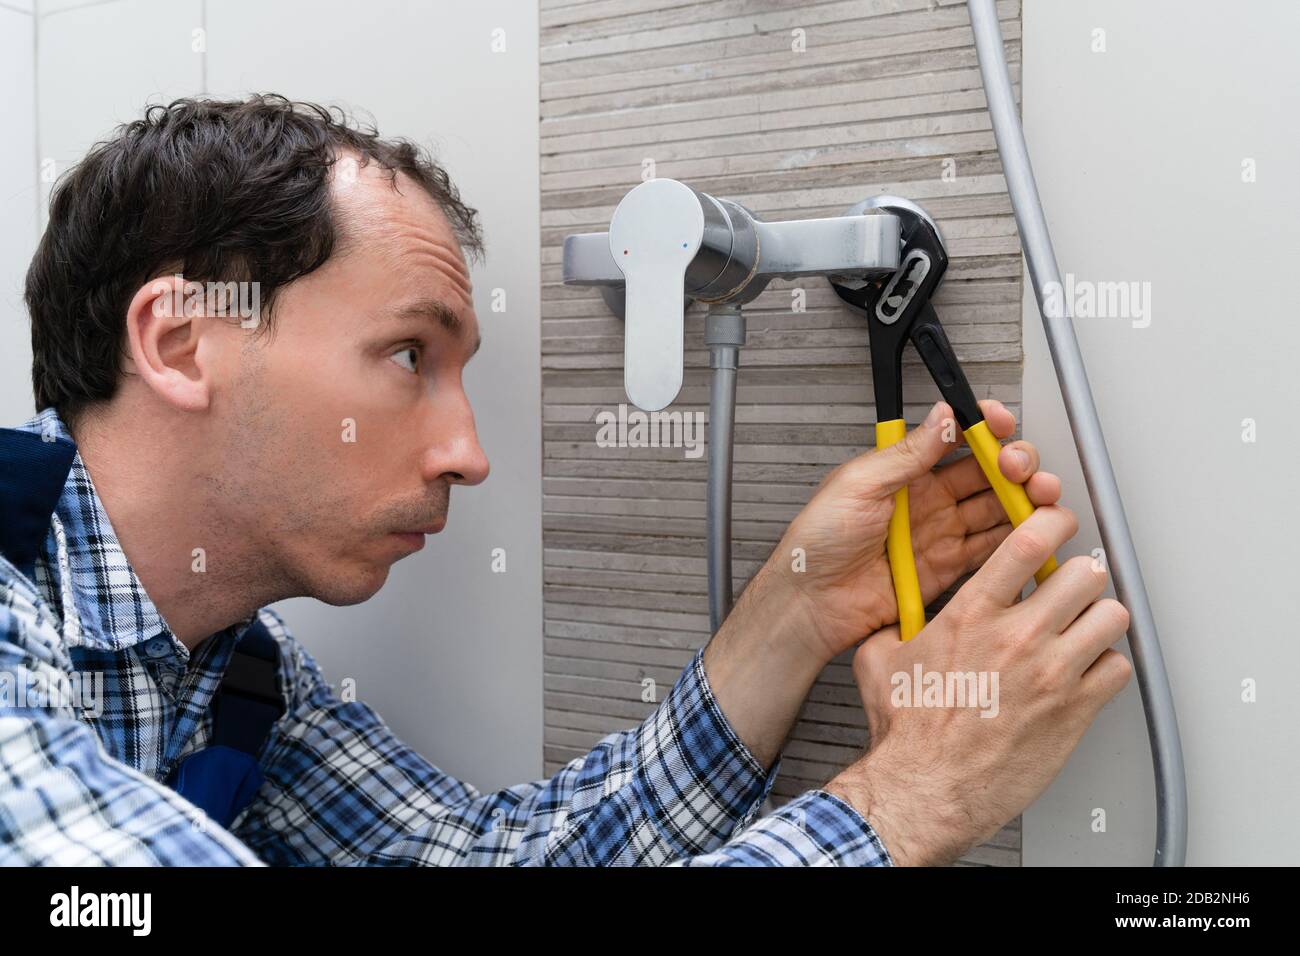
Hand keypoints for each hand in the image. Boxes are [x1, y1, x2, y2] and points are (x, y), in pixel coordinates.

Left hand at [768, 399, 1060, 662]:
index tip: (999, 423)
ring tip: (1040, 496)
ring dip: (1024, 498)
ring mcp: (941, 532)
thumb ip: (906, 454)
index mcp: (904, 471)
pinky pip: (991, 550)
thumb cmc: (817, 542)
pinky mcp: (948, 568)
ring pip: (997, 508)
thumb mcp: (858, 485)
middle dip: (1014, 463)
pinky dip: (1015, 540)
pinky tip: (1031, 531)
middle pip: (987, 472)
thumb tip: (943, 415)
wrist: (811, 603)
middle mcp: (928, 498)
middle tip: (1018, 469)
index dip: (983, 427)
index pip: (955, 439)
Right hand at [823, 504, 1132, 864]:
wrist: (924, 789)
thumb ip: (899, 626)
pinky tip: (1086, 674)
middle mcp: (1017, 636)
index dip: (1052, 522)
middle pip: (1085, 573)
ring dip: (1099, 620)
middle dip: (1081, 576)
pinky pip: (1119, 669)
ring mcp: (1051, 673)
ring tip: (1083, 629)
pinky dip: (1108, 668)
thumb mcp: (881, 660)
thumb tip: (902, 613)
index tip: (1056, 524)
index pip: (1029, 540)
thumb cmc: (906, 734)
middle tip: (1072, 587)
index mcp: (971, 613)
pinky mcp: (1074, 710)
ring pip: (1111, 616)